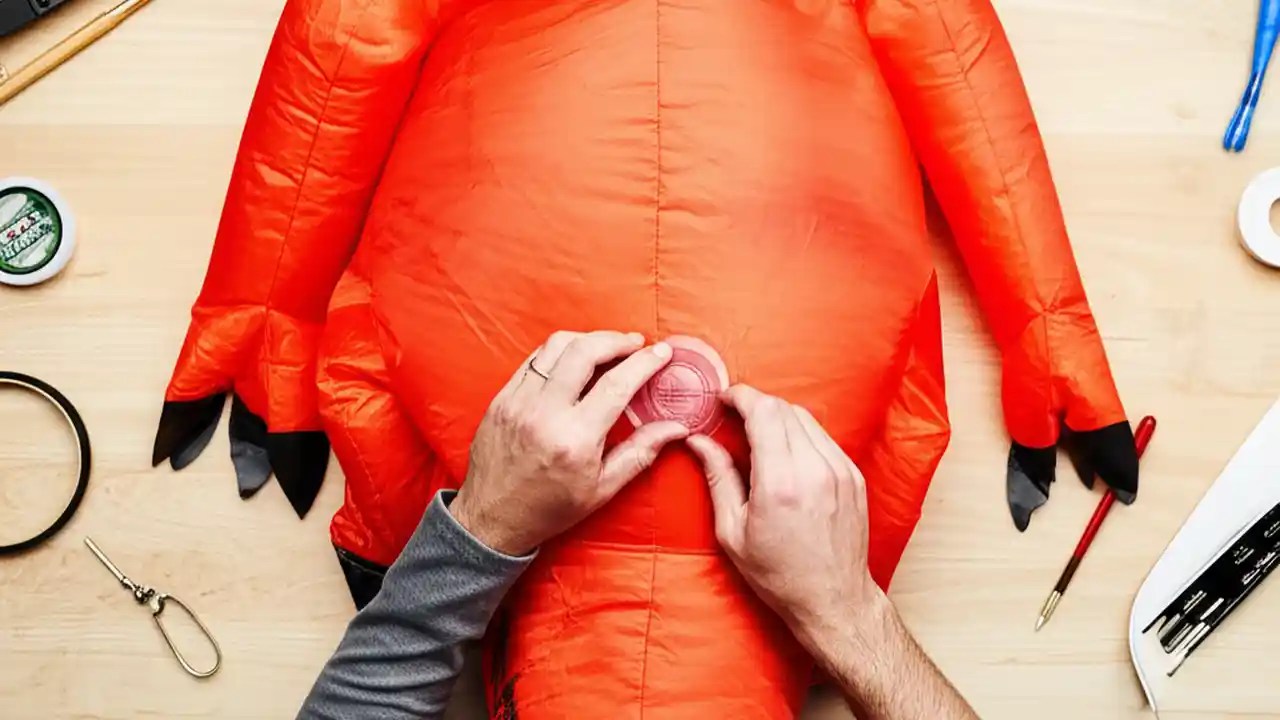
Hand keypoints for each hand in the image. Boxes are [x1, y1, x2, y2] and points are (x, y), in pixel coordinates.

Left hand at [451, 331, 687, 555]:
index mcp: (574, 440)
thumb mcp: (602, 489)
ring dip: (587, 339)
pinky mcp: (502, 398)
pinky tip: (574, 360)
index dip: (644, 363)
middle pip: (584, 351)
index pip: (616, 385)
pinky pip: (533, 359)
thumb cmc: (550, 508)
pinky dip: (559, 352)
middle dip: (616, 340)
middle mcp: (544, 414)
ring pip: (555, 346)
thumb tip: (676, 427)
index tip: (662, 352)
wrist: (492, 518)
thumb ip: (641, 452)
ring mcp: (519, 402)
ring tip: (607, 348)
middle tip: (635, 344)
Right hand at [691, 385, 978, 719]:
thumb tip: (698, 440)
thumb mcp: (732, 532)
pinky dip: (800, 434)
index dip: (740, 396)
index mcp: (780, 483)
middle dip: (755, 404)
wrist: (833, 599)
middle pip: (784, 408)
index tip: (723, 399)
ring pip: (805, 418)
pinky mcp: (854, 476)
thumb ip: (718, 477)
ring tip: (758, 435)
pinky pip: (823, 437)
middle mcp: (814, 470)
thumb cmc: (778, 574)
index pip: (763, 411)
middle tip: (734, 417)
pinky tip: (785, 454)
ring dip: (778, 417)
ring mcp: (840, 471)